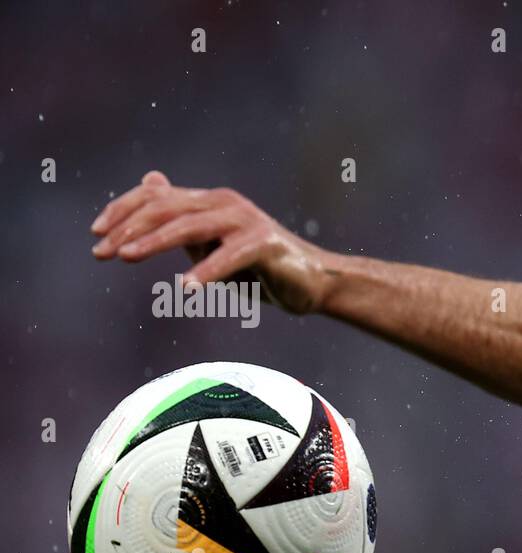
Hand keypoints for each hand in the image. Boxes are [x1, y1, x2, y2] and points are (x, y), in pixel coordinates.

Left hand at [90, 170, 336, 314]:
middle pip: (166, 208)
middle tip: (102, 252)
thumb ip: (180, 220)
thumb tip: (150, 181)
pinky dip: (207, 272)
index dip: (122, 210)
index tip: (95, 233)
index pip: (155, 197)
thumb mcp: (210, 244)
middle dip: (128, 228)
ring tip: (127, 257)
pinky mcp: (265, 243)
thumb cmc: (258, 268)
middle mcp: (224, 203)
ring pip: (190, 226)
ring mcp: (246, 221)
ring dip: (154, 241)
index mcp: (208, 201)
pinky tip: (187, 288)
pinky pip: (229, 256)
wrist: (310, 283)